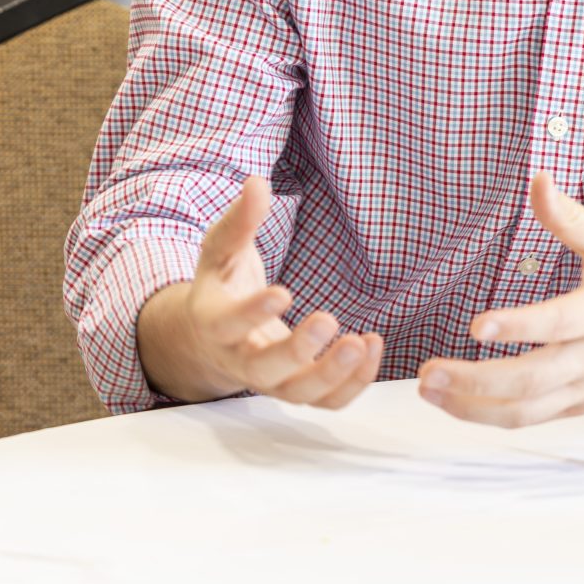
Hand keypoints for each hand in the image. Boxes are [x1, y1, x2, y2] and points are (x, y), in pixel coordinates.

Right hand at [134, 177, 383, 407]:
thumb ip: (240, 220)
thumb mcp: (221, 249)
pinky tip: (371, 347)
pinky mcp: (297, 389)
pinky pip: (326, 401)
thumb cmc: (220, 284)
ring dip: (333, 375)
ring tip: (362, 342)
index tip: (283, 291)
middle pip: (264, 371)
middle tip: (329, 319)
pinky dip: (353, 383)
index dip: (253, 313)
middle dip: (299, 351)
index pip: (229, 324)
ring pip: (299, 393)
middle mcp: (239, 360)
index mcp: (215, 322)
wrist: (213, 335)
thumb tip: (257, 182)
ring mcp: (270, 381)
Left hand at [418, 173, 583, 427]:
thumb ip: (572, 219)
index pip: (559, 324)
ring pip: (527, 412)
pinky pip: (533, 419)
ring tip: (429, 390)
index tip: (478, 325)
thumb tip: (537, 181)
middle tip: (428, 372)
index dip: (519, 327)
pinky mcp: (581, 406)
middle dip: (475, 382)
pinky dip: (491, 416)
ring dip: (472, 408)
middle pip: (533, 381)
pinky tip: (456, 402)